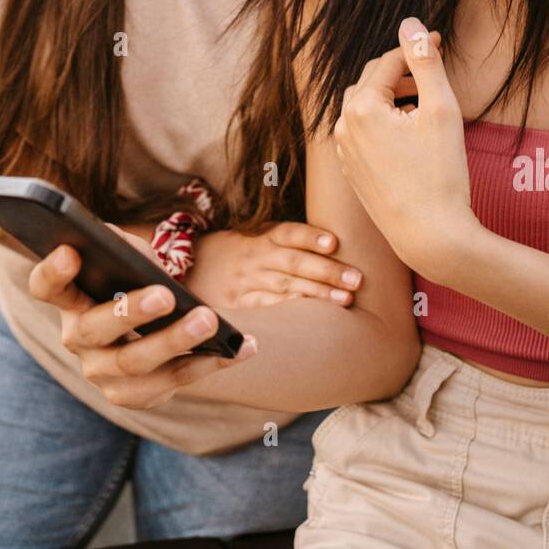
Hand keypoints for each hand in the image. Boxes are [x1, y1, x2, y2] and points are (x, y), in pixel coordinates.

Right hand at [27, 225, 256, 407]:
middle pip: (96, 329)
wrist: (150, 328)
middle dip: (132, 311)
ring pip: (136, 364)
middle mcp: (76, 340)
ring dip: (177, 341)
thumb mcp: (126, 259)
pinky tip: (241, 346)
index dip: (52, 271)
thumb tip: (128, 249)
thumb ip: (123, 249)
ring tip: (211, 320)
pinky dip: (209, 363)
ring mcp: (102, 373)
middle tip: (166, 294)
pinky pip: (171, 382)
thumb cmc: (134, 280)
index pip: (46, 287)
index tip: (71, 251)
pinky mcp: (133, 395)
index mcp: (69, 300)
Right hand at [185, 222, 363, 308]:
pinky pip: (265, 308)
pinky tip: (308, 316)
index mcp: (260, 237)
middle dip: (327, 271)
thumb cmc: (240, 251)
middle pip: (293, 262)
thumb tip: (338, 240)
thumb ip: (289, 239)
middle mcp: (254, 258)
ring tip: (345, 299)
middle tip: (357, 279)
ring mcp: (245, 283)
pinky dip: (286, 310)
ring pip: (284, 287)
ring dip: (316, 294)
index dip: (310, 236)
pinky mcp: (238, 305)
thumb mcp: (257, 236)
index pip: (287, 233)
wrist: (191, 268)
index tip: (334, 242)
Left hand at [333, 17, 482, 282]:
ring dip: (392, 98)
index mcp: (361, 107)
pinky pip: (364, 135)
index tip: (441, 44)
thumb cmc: (440, 174)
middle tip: (432, 72)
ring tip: (424, 104)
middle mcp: (344, 127)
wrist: (430, 237)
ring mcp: (345, 152)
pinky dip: (384, 125)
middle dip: (402, 73)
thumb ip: (425, 61)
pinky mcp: (353, 172)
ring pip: (366, 108)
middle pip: (372, 82)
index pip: (388, 62)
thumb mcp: (441, 109)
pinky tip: (411, 136)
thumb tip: (412, 24)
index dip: (417, 50)